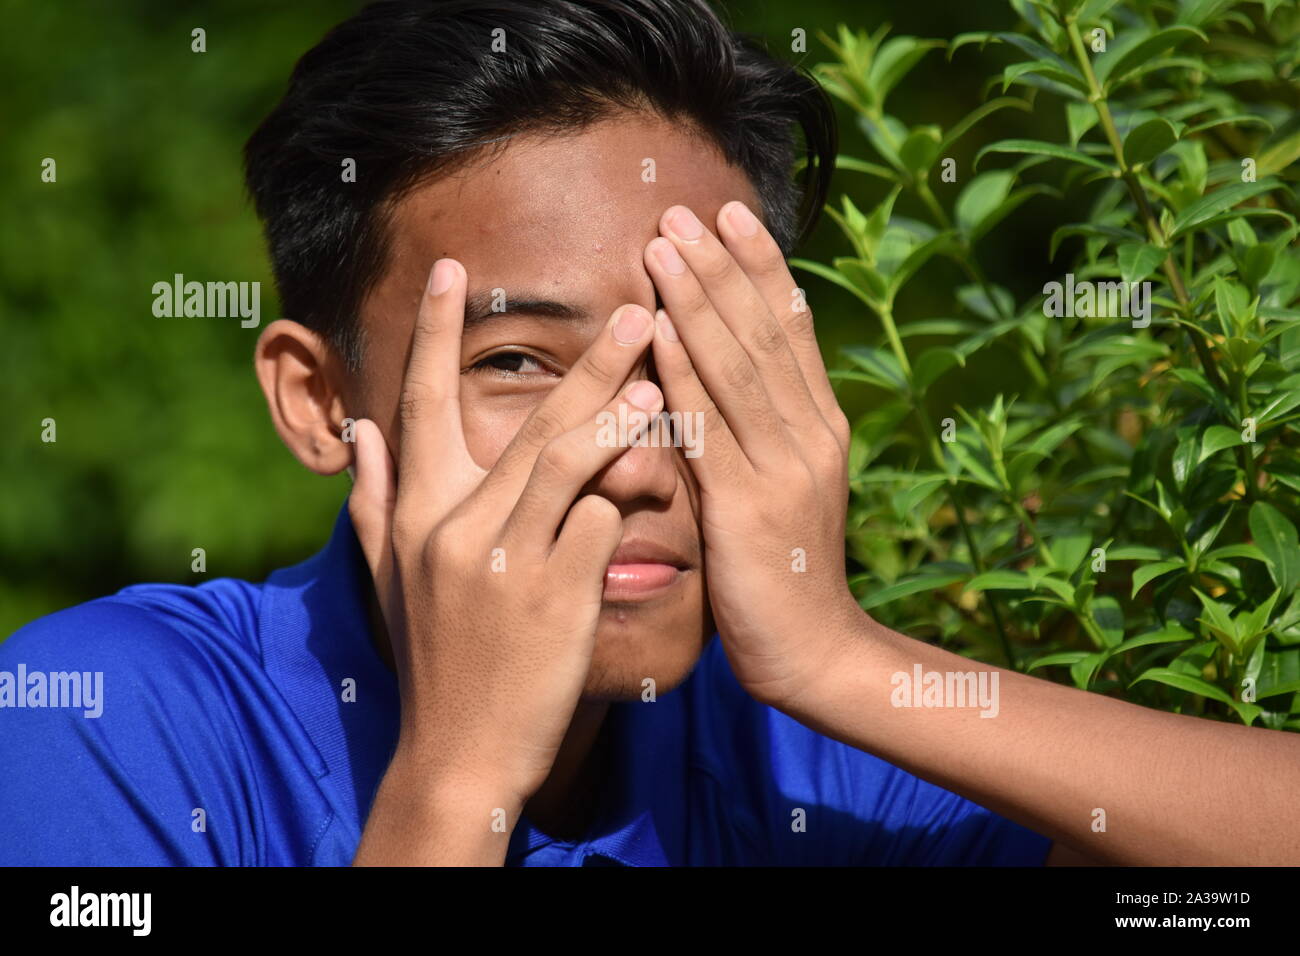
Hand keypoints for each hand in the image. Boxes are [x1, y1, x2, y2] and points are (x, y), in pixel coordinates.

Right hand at [348, 258, 661, 823]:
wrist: (461, 750)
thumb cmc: (434, 658)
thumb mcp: (391, 579)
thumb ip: (373, 501)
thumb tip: (360, 432)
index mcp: (414, 514)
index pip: (422, 404)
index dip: (439, 333)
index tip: (455, 267)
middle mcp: (454, 526)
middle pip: (527, 423)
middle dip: (587, 362)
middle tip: (637, 309)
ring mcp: (506, 559)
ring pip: (569, 460)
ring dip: (619, 415)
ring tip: (659, 381)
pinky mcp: (556, 594)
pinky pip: (601, 524)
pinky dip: (623, 500)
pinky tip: (650, 483)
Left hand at [644, 202, 858, 710]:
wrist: (814, 651)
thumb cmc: (785, 572)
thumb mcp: (782, 488)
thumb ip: (757, 432)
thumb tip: (713, 376)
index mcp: (822, 425)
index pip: (791, 329)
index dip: (759, 268)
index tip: (729, 215)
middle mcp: (812, 433)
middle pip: (764, 331)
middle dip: (722, 266)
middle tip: (681, 211)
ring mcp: (786, 465)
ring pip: (739, 364)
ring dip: (698, 299)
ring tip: (662, 244)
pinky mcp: (750, 502)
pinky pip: (711, 422)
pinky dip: (685, 370)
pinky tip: (660, 328)